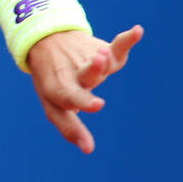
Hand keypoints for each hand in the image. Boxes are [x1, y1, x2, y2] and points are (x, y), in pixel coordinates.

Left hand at [26, 24, 141, 153]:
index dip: (83, 102)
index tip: (98, 104)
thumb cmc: (52, 82)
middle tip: (100, 62)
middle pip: (86, 73)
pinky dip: (127, 40)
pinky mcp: (101, 50)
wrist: (45, 43)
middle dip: (94, 69)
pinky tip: (137, 31)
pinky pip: (116, 46)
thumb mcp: (53, 106)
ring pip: (102, 62)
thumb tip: (88, 150)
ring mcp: (89, 61)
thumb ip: (70, 128)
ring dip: (106, 57)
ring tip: (104, 53)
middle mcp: (75, 74)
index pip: (70, 97)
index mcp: (60, 90)